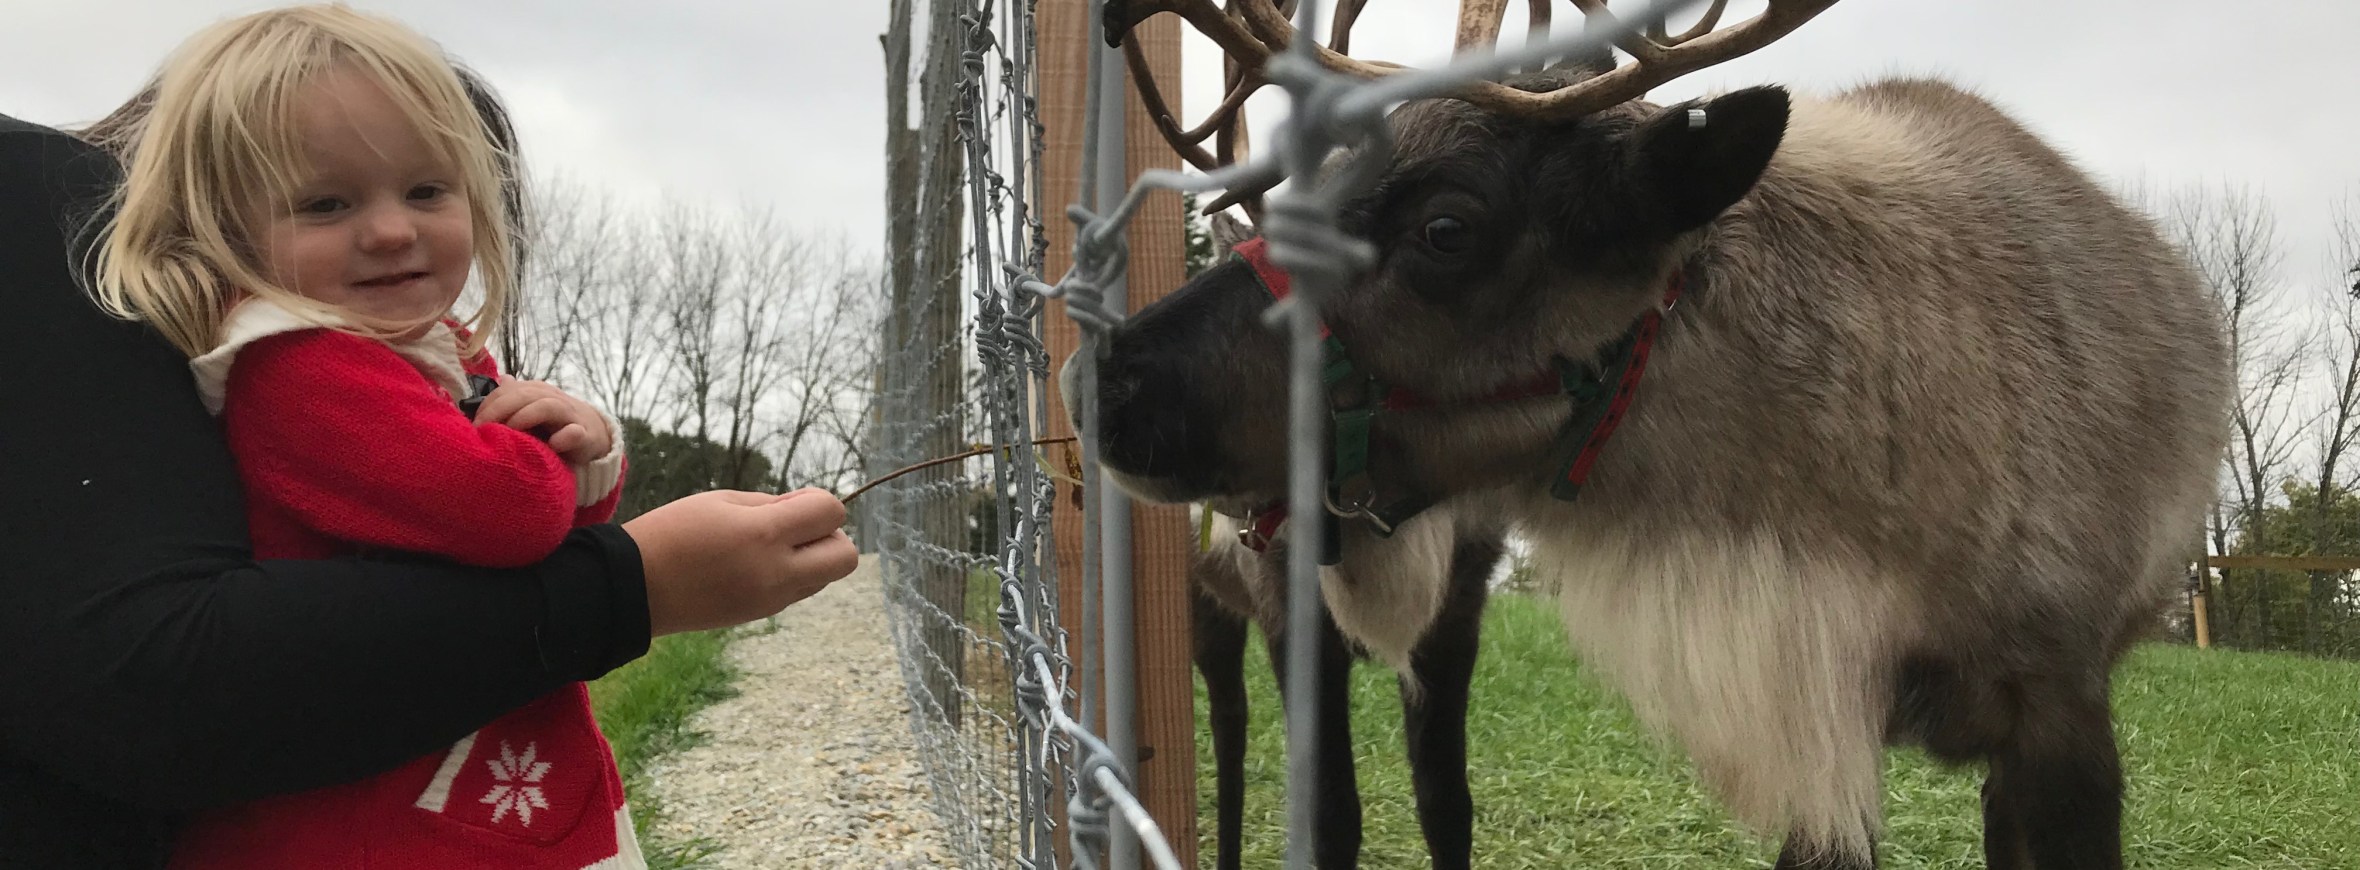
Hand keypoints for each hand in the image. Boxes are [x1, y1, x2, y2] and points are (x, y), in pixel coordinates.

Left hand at [473, 379, 612, 463]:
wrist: (595, 434)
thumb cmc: (556, 424)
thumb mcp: (533, 409)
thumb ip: (515, 397)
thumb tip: (500, 379)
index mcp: (536, 392)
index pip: (508, 390)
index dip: (489, 404)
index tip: (474, 423)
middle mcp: (552, 398)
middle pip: (524, 395)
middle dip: (500, 410)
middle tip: (483, 430)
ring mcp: (570, 415)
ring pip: (547, 406)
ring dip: (525, 418)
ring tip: (510, 433)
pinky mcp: (585, 435)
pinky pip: (575, 432)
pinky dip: (564, 437)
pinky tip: (553, 444)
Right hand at [621, 488, 859, 635]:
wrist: (635, 587)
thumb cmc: (672, 532)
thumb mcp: (720, 501)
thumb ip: (771, 504)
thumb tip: (806, 509)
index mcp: (764, 534)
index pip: (832, 512)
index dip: (819, 502)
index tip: (791, 503)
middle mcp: (777, 571)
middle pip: (846, 557)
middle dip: (831, 536)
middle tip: (795, 529)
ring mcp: (772, 599)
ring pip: (826, 578)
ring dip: (813, 558)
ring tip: (770, 547)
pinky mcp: (762, 614)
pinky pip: (800, 592)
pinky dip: (793, 575)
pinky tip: (757, 565)